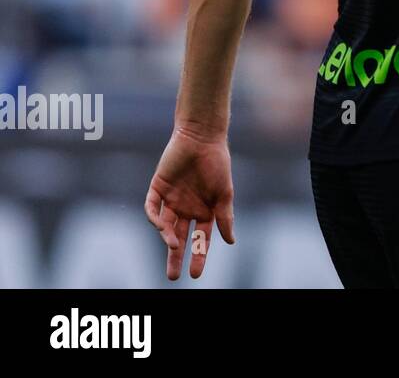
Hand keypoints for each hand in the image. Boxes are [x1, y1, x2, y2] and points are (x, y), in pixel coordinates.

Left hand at [144, 126, 235, 279]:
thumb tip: (231, 241)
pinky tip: (161, 226)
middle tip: (173, 276)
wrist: (202, 138)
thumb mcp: (224, 193)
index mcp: (204, 211)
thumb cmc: (217, 163)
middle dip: (176, 257)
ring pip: (165, 226)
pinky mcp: (157, 188)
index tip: (196, 274)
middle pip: (180, 238)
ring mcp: (171, 199)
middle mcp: (186, 208)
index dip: (198, 256)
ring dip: (167, 238)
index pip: (201, 239)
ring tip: (173, 246)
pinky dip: (154, 219)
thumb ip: (225, 217)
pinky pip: (152, 208)